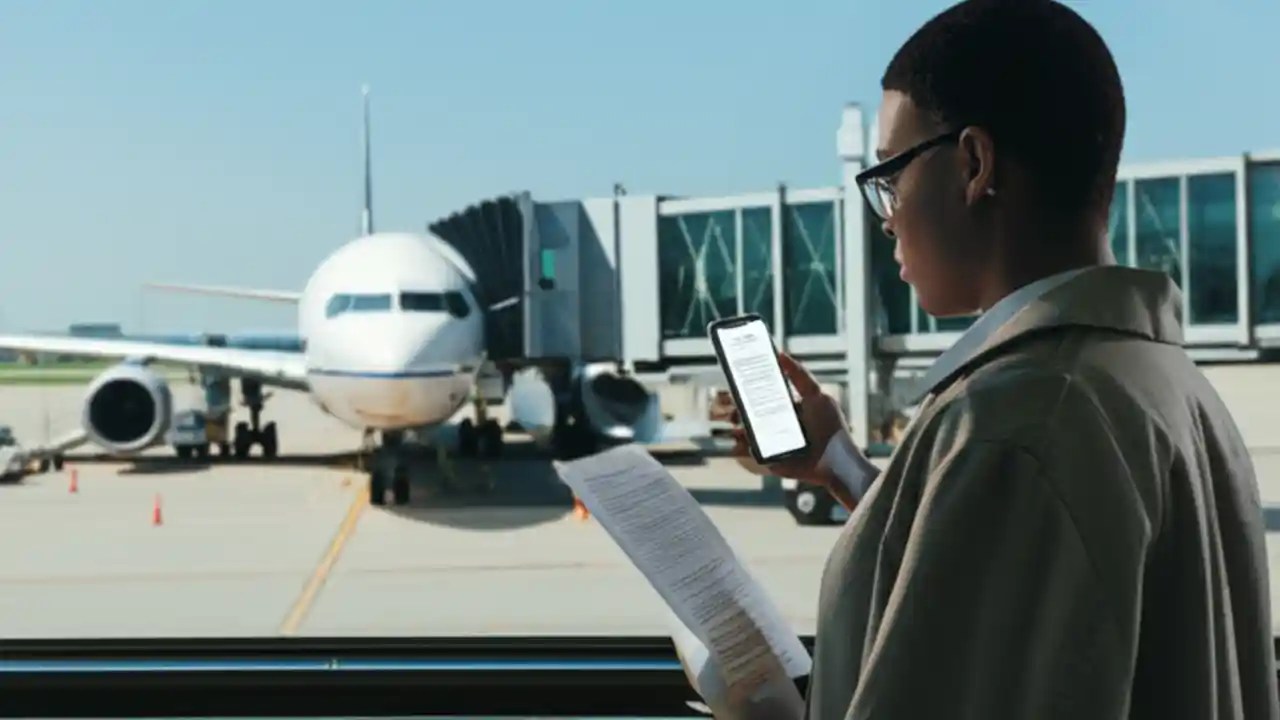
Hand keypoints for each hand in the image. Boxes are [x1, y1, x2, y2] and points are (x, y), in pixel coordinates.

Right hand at [730, 352, 849, 486]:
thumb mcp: (816, 396)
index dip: (748, 387)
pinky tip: (739, 436)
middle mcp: (776, 423)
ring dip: (737, 423)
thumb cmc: (830, 427)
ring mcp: (771, 441)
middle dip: (737, 405)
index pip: (762, 393)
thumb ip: (799, 375)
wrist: (836, 462)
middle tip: (731, 401)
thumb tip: (780, 354)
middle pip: (749, 411)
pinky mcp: (768, 458)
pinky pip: (750, 449)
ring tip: (736, 419)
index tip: (736, 380)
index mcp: (787, 406)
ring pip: (746, 429)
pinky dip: (741, 443)